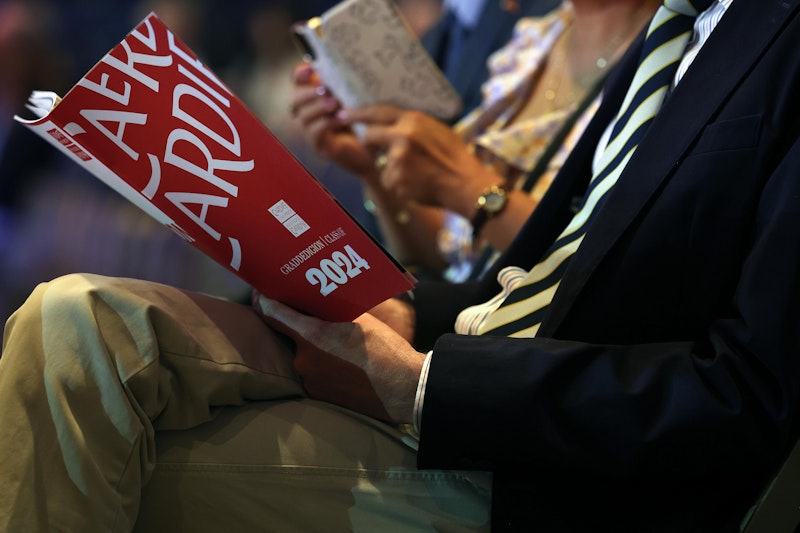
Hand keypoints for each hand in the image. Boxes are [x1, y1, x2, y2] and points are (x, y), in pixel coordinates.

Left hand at [253, 294, 424, 423]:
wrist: (405, 390)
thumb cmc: (387, 350)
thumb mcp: (360, 319)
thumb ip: (331, 310)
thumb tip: (314, 301)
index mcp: (313, 336)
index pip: (273, 313)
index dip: (265, 300)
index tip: (261, 292)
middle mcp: (304, 360)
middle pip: (290, 335)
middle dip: (299, 325)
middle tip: (313, 315)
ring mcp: (309, 380)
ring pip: (302, 355)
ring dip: (312, 347)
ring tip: (337, 344)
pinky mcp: (318, 395)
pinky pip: (312, 373)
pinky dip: (321, 365)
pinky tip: (342, 363)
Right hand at [289, 62, 377, 176]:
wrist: (379, 150)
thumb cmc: (369, 120)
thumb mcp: (359, 97)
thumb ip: (347, 84)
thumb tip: (343, 62)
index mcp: (317, 97)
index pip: (299, 82)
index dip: (300, 74)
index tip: (309, 68)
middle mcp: (311, 113)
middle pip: (296, 99)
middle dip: (308, 92)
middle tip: (325, 90)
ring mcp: (313, 131)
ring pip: (304, 116)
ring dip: (319, 107)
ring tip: (335, 103)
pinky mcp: (320, 146)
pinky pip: (314, 133)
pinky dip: (326, 124)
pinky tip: (340, 119)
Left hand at [339, 105, 499, 214]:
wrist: (465, 184)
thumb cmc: (455, 157)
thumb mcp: (437, 129)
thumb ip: (413, 125)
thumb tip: (392, 123)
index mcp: (413, 120)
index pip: (377, 112)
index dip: (358, 113)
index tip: (344, 114)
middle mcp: (402, 136)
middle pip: (370, 136)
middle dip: (371, 142)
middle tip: (380, 149)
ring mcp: (397, 159)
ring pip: (381, 162)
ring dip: (393, 169)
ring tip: (417, 173)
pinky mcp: (396, 180)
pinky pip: (389, 180)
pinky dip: (398, 184)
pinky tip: (416, 184)